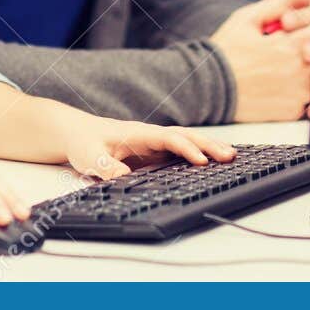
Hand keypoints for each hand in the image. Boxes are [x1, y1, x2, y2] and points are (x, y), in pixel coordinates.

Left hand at [62, 118, 236, 178]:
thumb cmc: (83, 141)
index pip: (168, 138)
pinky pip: (179, 153)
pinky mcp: (153, 154)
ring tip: (232, 156)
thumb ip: (104, 165)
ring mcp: (153, 144)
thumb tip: (122, 176)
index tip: (202, 160)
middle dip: (208, 145)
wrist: (77, 133)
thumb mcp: (88, 155)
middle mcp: (150, 136)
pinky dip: (198, 154)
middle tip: (230, 155)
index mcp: (138, 133)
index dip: (186, 148)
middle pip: (185, 136)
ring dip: (208, 148)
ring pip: (186, 142)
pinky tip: (212, 162)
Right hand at [209, 0, 309, 121]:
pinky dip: (297, 90)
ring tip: (279, 66)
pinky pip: (306, 98)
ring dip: (306, 69)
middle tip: (286, 48)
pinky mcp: (292, 111)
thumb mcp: (247, 20)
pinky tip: (277, 83)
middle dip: (309, 47)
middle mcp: (299, 72)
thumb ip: (278, 4)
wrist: (207, 89)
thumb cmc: (225, 52)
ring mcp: (298, 94)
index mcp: (291, 46)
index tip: (298, 29)